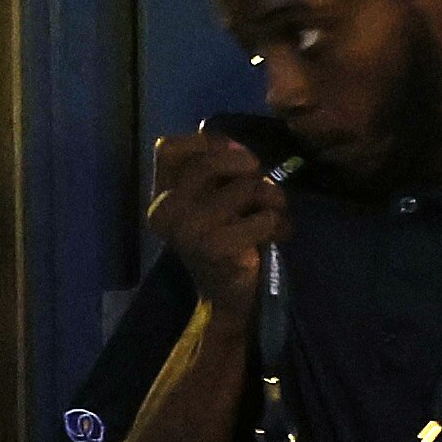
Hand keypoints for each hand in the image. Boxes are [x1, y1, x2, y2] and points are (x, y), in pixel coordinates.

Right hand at [148, 127, 289, 300]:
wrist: (230, 298)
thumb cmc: (228, 241)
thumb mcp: (215, 200)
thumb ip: (217, 170)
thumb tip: (234, 146)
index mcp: (162, 196)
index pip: (167, 148)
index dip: (208, 144)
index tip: (238, 159)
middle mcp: (165, 210)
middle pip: (210, 162)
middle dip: (249, 169)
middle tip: (264, 188)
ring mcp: (187, 230)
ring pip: (246, 188)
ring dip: (273, 198)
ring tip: (275, 215)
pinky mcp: (214, 248)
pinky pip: (264, 218)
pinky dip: (279, 224)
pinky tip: (277, 237)